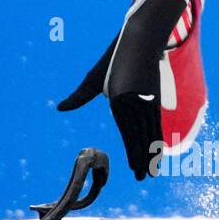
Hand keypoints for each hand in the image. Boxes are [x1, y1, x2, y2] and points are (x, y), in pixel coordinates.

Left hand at [57, 33, 161, 180]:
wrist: (141, 41)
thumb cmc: (113, 60)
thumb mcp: (93, 78)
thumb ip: (79, 96)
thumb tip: (60, 108)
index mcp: (118, 99)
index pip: (127, 134)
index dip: (133, 153)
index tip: (134, 170)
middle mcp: (135, 102)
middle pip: (141, 137)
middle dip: (143, 159)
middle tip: (144, 178)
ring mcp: (148, 100)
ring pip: (151, 132)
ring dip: (152, 152)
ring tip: (152, 170)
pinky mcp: (156, 98)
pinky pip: (157, 123)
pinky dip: (157, 138)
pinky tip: (158, 149)